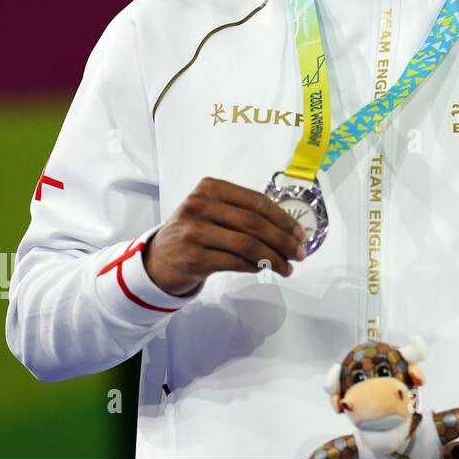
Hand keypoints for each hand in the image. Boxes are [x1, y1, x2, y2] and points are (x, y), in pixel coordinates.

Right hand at [143, 176, 307, 295]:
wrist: (158, 260)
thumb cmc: (194, 233)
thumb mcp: (213, 212)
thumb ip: (245, 214)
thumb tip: (289, 230)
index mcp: (210, 188)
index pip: (257, 201)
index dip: (283, 218)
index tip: (300, 234)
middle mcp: (200, 205)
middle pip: (255, 223)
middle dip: (284, 240)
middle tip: (300, 253)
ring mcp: (194, 231)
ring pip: (248, 245)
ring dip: (274, 258)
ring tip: (287, 267)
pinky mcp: (193, 257)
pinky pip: (235, 262)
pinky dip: (256, 267)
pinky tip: (265, 270)